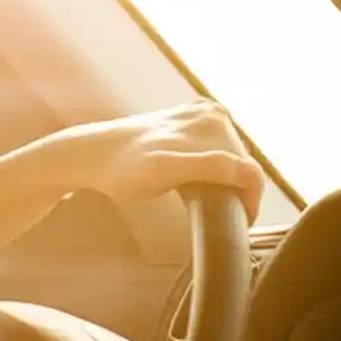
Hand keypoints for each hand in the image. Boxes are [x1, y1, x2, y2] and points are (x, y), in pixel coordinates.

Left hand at [61, 99, 265, 221]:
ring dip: (221, 183)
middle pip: (242, 167)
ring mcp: (202, 116)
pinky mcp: (190, 123)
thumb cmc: (122, 169)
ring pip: (230, 162)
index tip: (235, 226)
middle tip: (208, 213)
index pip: (250, 173)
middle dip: (232, 192)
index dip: (248, 204)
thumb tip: (250, 173)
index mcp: (214, 121)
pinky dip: (210, 171)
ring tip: (195, 198)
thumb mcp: (165, 170)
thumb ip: (208, 168)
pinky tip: (191, 181)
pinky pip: (215, 153)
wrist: (90, 156)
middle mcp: (212, 114)